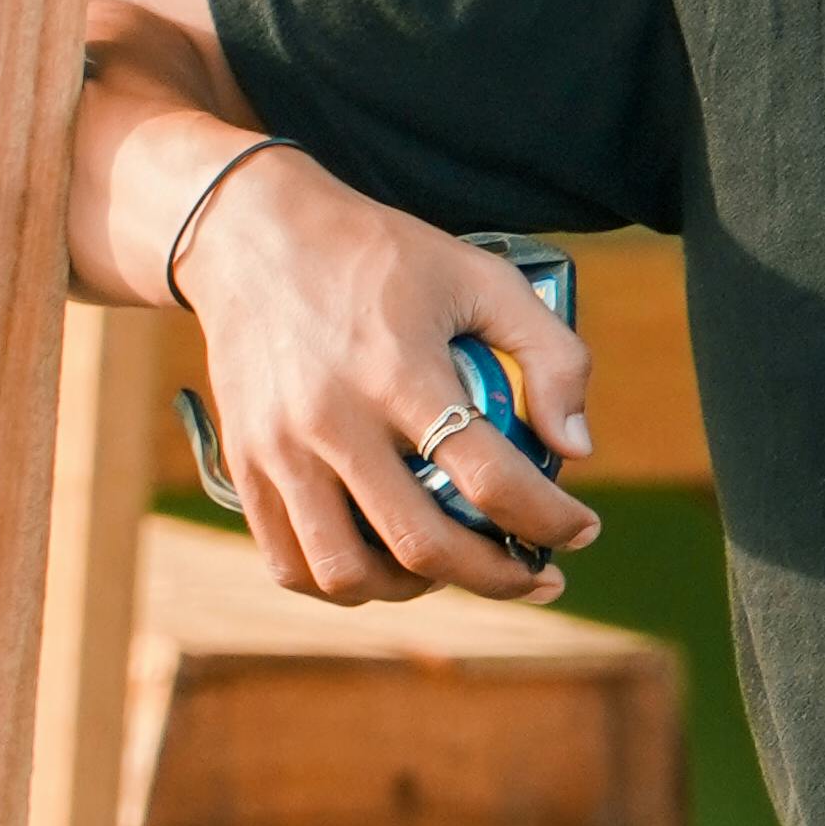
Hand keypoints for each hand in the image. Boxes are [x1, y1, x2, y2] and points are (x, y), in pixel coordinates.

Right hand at [174, 143, 601, 607]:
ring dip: (414, 590)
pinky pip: (290, 562)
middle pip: (422, 544)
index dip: (549, 520)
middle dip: (497, 575)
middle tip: (536, 573)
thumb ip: (550, 353)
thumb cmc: (381, 256)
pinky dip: (343, 580)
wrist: (252, 235)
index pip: (489, 478)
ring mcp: (279, 450)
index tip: (581, 530)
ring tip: (452, 567)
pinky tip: (383, 561)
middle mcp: (333, 420)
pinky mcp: (243, 465)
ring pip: (346, 572)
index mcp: (399, 371)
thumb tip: (576, 448)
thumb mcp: (482, 276)